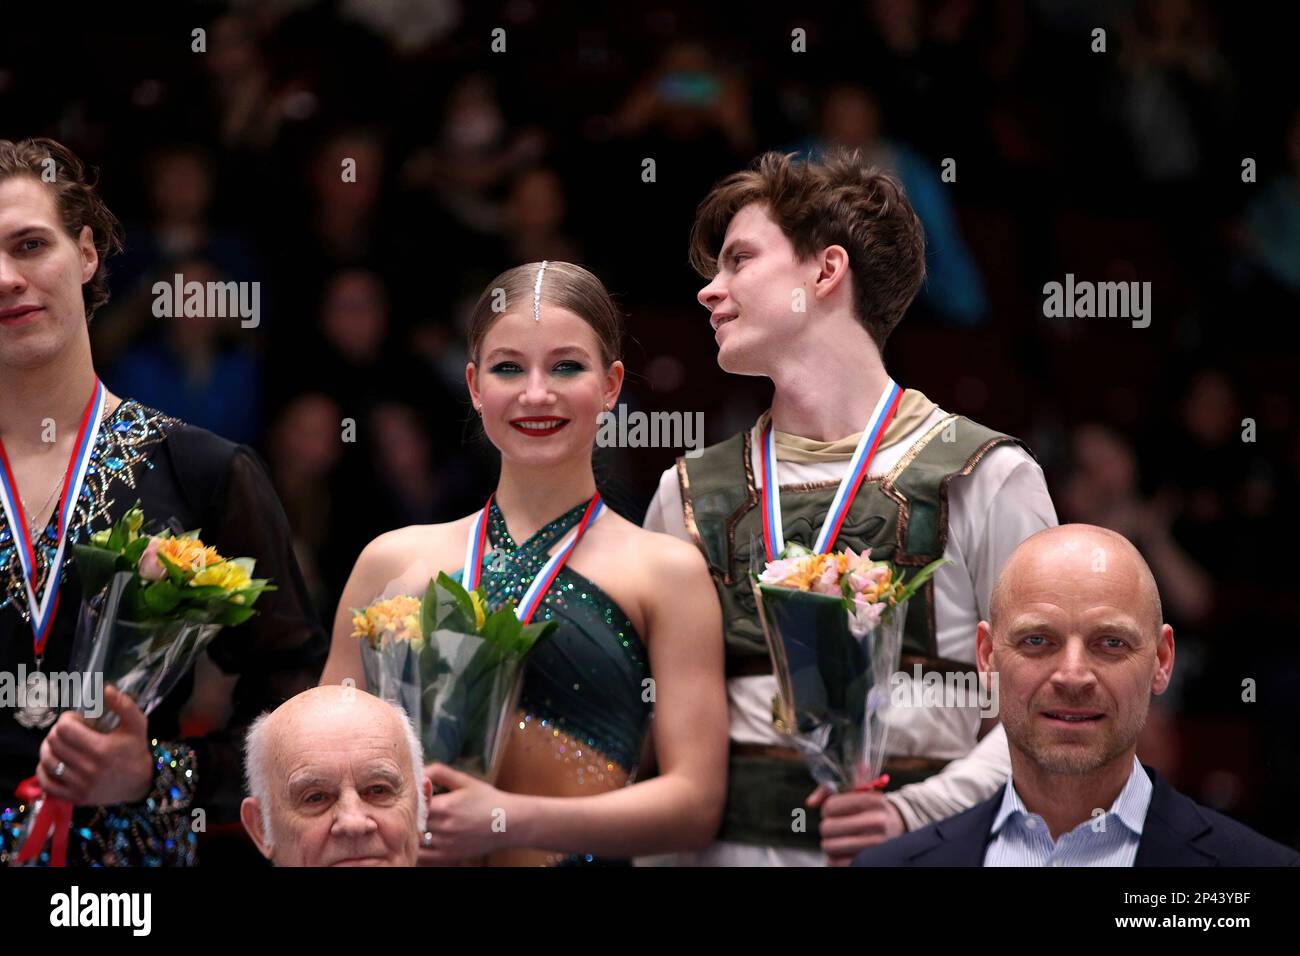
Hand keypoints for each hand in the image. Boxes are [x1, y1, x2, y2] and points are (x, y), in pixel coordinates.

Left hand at [36, 686, 152, 805]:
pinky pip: (46, 783)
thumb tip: (105, 689)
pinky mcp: (74, 797)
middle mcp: (88, 769)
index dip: (67, 719)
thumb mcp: (137, 724)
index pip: (64, 728)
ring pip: (47, 761)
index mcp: (101, 749)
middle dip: (57, 731)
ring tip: (60, 744)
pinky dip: (44, 770)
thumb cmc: (135, 750)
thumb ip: (124, 705)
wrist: (140, 784)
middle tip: (69, 731)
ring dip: (48, 749)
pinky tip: (53, 762)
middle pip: (53, 743)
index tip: (77, 719)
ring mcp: (79, 785)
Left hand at [418, 763, 514, 864]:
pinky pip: (424, 856)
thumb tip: (419, 771)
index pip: (415, 804)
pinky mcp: (449, 857)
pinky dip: (418, 849)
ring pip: (416, 840)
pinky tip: (421, 840)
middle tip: (411, 809)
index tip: (413, 796)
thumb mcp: (465, 781)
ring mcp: (446, 844)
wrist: (509, 822)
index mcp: (446, 807)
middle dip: (411, 815)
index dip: (411, 800)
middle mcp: (444, 828)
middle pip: (414, 823)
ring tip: (416, 824)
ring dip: (413, 832)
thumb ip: (440, 772)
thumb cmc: (487, 799)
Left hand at [806, 784, 905, 865]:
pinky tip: (844, 851)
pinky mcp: (872, 862)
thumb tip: (810, 803)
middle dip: (827, 828)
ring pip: (829, 847)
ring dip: (830, 843)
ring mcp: (876, 845)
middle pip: (827, 828)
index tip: (833, 812)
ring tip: (841, 839)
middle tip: (836, 827)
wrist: (897, 827)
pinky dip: (835, 858)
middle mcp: (877, 822)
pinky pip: (836, 863)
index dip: (827, 810)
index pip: (830, 806)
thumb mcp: (858, 793)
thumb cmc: (870, 808)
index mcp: (872, 801)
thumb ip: (830, 791)